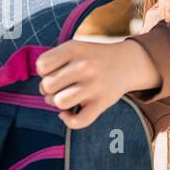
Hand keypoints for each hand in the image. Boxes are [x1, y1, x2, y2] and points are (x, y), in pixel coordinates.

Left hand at [35, 39, 162, 128]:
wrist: (127, 62)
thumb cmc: (92, 58)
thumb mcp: (74, 48)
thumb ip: (54, 63)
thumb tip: (43, 91)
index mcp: (74, 49)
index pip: (42, 66)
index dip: (43, 72)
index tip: (54, 72)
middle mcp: (84, 66)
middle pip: (47, 85)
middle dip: (48, 89)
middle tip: (59, 87)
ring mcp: (94, 85)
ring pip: (60, 102)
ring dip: (57, 103)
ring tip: (63, 98)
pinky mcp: (102, 103)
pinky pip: (78, 121)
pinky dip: (68, 120)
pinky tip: (68, 114)